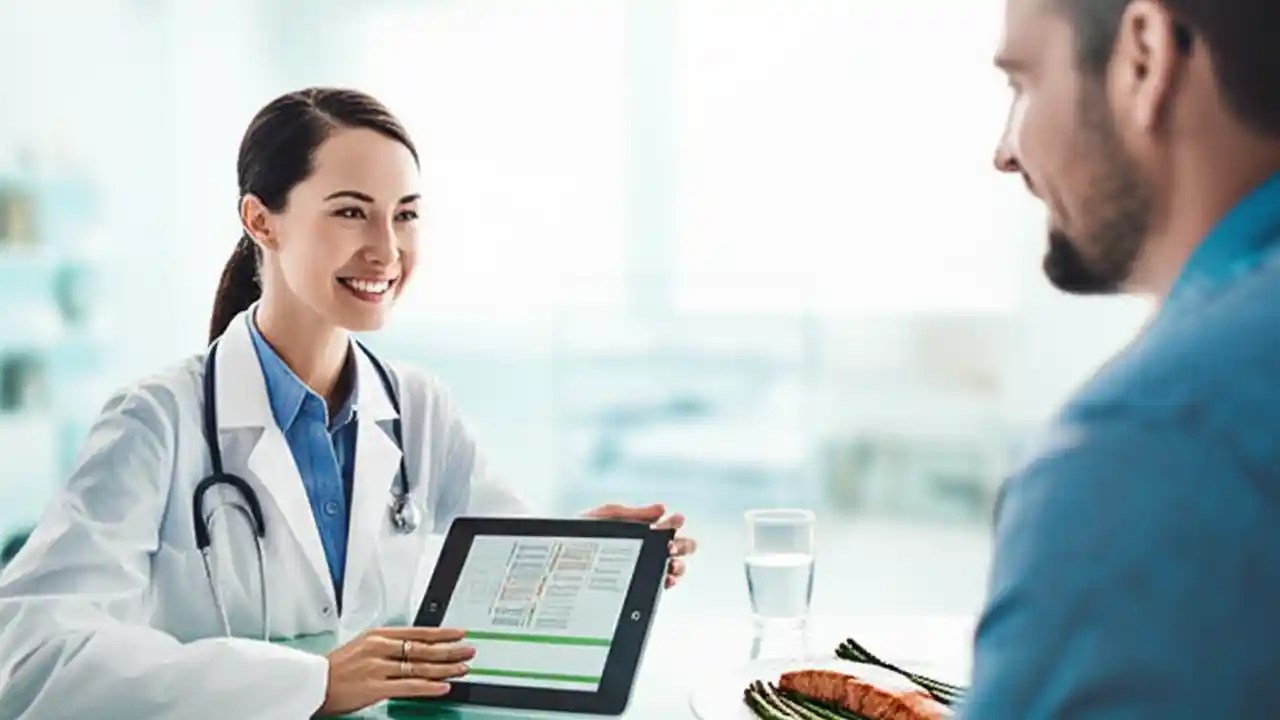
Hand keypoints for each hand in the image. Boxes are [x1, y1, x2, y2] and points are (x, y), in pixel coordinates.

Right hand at [315, 627, 474, 716]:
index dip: (442, 633)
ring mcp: (378, 667)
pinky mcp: (375, 687)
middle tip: (468, 651)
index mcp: (378, 635)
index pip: (418, 632)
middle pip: (423, 648)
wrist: (311, 683)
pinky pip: (409, 686)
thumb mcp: (363, 646)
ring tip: (462, 669)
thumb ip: (388, 647)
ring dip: (444, 668)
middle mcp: (380, 648)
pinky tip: (443, 687)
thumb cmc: (336, 668)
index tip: (459, 634)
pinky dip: (429, 686)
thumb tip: (415, 649)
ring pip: (419, 666)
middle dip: (450, 650)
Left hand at [584, 503, 698, 588]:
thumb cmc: (582, 530)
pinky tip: (666, 578)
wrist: (562, 551)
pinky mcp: (638, 583)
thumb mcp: (606, 515)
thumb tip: (661, 509)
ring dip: (678, 565)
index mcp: (643, 527)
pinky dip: (668, 580)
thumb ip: (633, 512)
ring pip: (674, 566)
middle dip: (683, 545)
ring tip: (670, 564)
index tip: (675, 521)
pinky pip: (660, 584)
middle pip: (679, 546)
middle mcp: (648, 547)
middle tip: (671, 547)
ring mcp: (644, 566)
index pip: (670, 525)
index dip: (676, 522)